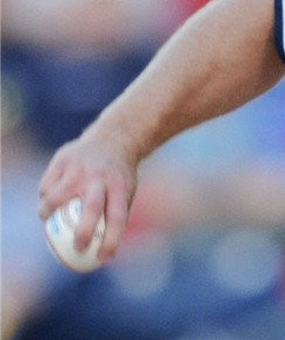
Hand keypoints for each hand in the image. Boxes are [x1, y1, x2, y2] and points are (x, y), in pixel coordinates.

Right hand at [38, 133, 138, 262]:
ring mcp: (79, 168)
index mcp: (120, 186)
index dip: (111, 240)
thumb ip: (113, 218)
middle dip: (83, 231)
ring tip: (48, 219)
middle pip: (91, 208)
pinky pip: (46, 186)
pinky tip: (49, 198)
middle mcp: (99, 177)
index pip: (118, 217)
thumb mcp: (126, 192)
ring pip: (56, 197)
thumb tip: (100, 255)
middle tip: (76, 247)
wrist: (112, 140)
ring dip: (48, 213)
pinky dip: (46, 197)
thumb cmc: (118, 177)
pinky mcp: (62, 160)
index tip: (103, 258)